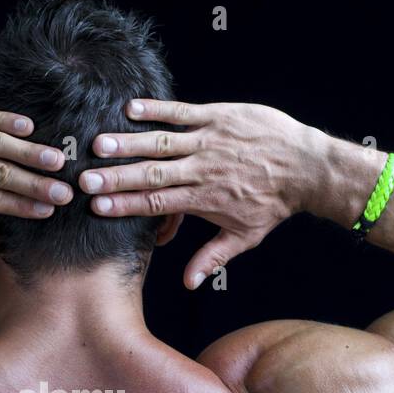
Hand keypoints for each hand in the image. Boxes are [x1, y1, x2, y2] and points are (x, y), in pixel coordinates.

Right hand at [80, 99, 319, 287]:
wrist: (308, 167)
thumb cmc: (275, 204)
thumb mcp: (245, 237)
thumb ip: (212, 258)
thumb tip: (187, 283)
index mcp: (204, 199)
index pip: (157, 204)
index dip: (126, 206)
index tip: (98, 207)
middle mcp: (202, 169)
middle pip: (152, 174)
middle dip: (117, 178)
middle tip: (85, 179)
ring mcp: (210, 140)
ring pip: (162, 142)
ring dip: (129, 143)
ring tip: (99, 144)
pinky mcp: (220, 116)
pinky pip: (183, 112)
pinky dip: (157, 110)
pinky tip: (130, 109)